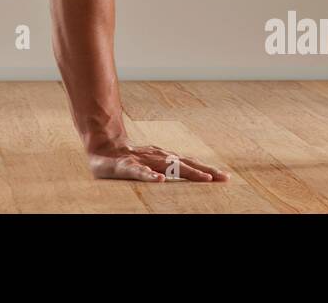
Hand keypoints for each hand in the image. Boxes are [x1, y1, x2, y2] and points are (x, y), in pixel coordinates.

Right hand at [88, 142, 229, 181]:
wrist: (102, 147)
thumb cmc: (129, 158)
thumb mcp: (151, 164)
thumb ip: (167, 169)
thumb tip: (189, 175)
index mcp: (163, 157)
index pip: (189, 163)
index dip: (206, 169)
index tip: (225, 177)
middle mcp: (157, 156)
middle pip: (184, 164)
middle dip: (204, 171)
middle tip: (221, 178)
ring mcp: (142, 160)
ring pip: (167, 166)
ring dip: (186, 172)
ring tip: (203, 178)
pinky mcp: (126, 166)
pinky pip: (139, 171)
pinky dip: (150, 175)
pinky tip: (159, 180)